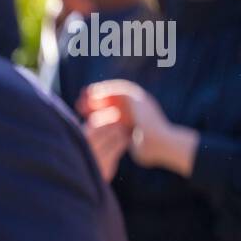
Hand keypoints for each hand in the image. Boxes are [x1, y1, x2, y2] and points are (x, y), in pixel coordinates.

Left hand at [79, 80, 197, 175]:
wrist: (162, 144)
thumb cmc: (150, 151)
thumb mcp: (135, 147)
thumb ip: (125, 143)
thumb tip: (122, 147)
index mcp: (136, 119)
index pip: (113, 112)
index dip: (97, 113)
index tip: (84, 116)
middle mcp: (138, 107)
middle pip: (112, 101)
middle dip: (95, 102)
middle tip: (78, 104)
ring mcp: (139, 101)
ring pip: (113, 93)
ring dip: (97, 93)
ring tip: (82, 96)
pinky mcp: (138, 97)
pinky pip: (118, 89)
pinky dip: (104, 89)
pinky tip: (91, 93)